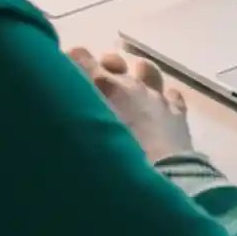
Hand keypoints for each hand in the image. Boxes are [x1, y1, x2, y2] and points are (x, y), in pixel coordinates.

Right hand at [68, 47, 193, 162]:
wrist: (157, 177)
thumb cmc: (109, 160)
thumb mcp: (79, 138)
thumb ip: (70, 119)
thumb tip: (59, 117)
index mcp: (101, 86)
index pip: (80, 58)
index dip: (72, 61)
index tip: (64, 70)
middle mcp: (129, 84)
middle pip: (111, 63)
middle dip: (102, 68)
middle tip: (94, 85)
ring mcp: (156, 96)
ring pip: (146, 71)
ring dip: (136, 74)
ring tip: (132, 83)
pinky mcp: (177, 112)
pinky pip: (172, 95)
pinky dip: (165, 98)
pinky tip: (161, 108)